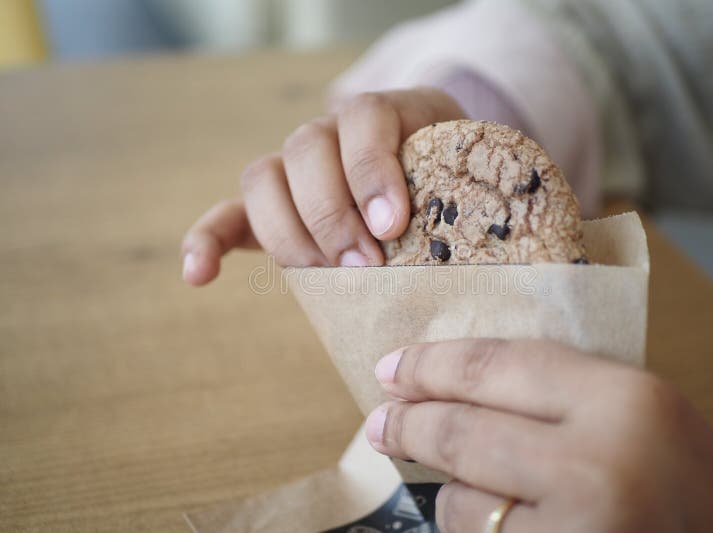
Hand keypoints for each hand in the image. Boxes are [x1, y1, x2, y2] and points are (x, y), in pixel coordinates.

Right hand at [181, 88, 464, 283]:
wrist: (426, 182)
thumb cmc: (448, 191)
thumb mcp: (461, 180)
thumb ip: (453, 195)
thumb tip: (454, 248)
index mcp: (384, 114)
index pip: (363, 121)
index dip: (372, 170)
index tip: (392, 225)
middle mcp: (330, 132)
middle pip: (305, 151)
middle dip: (332, 215)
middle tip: (366, 265)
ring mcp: (293, 168)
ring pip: (264, 179)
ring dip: (290, 233)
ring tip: (325, 274)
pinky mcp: (271, 205)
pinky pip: (227, 213)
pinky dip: (207, 240)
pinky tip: (199, 274)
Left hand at [366, 338, 712, 531]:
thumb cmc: (691, 484)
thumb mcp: (638, 412)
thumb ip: (556, 393)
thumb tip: (452, 385)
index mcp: (624, 399)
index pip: (495, 364)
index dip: (430, 364)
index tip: (393, 367)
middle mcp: (597, 463)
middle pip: (461, 431)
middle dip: (408, 425)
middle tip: (379, 423)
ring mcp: (577, 528)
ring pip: (462, 503)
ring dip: (449, 492)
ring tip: (463, 485)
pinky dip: (476, 529)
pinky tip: (498, 518)